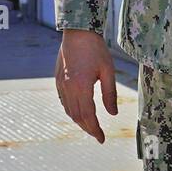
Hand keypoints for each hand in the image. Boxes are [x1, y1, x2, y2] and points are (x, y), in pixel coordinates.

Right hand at [55, 29, 117, 143]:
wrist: (77, 32)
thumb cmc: (96, 49)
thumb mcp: (108, 71)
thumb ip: (110, 94)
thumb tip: (113, 114)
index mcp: (81, 86)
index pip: (88, 116)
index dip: (95, 129)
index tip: (102, 139)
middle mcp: (68, 88)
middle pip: (77, 116)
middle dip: (88, 128)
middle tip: (98, 136)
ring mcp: (61, 84)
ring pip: (69, 110)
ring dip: (79, 121)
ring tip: (91, 126)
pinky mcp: (58, 80)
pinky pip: (64, 102)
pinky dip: (72, 111)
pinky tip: (80, 112)